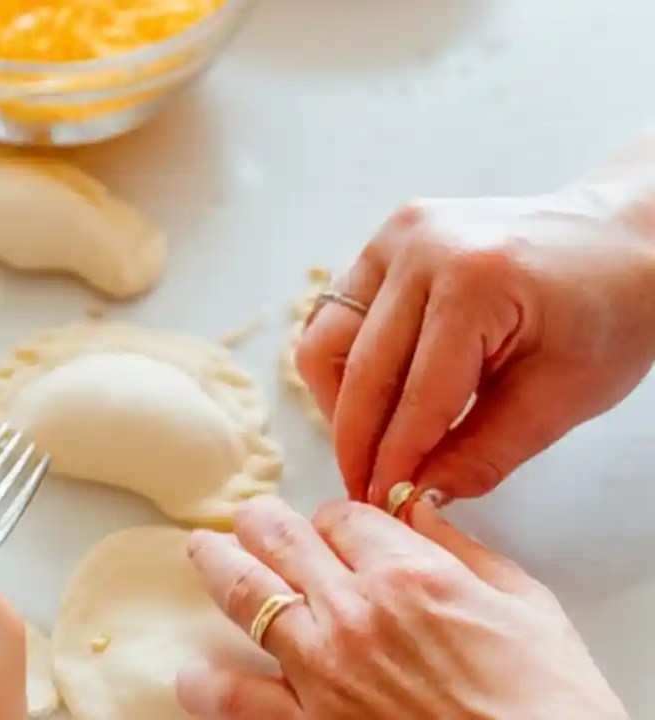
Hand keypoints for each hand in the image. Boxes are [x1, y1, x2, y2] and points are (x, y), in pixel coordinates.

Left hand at [177, 496, 627, 719]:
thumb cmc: (549, 703)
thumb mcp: (525, 606)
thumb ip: (463, 553)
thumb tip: (422, 513)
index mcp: (409, 574)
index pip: (343, 517)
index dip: (335, 517)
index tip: (333, 526)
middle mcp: (355, 612)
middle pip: (281, 541)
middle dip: (259, 522)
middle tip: (247, 518)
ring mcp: (324, 669)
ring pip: (246, 596)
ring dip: (217, 566)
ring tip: (200, 552)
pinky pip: (241, 699)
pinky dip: (210, 686)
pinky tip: (192, 676)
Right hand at [298, 190, 654, 505]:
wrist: (625, 239)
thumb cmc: (610, 309)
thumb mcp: (563, 396)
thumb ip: (485, 452)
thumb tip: (419, 492)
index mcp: (475, 281)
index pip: (415, 395)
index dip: (394, 459)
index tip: (382, 503)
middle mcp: (421, 247)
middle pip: (358, 369)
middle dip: (356, 440)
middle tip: (364, 487)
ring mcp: (395, 237)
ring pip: (326, 338)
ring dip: (340, 400)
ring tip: (369, 440)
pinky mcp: (385, 241)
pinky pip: (338, 313)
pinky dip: (349, 362)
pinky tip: (380, 393)